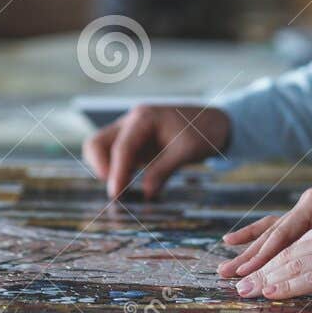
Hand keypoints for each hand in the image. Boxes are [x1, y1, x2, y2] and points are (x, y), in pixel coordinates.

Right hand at [83, 105, 230, 198]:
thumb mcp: (187, 151)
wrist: (214, 122)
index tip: (116, 194)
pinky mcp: (133, 145)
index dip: (116, 172)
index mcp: (144, 117)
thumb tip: (146, 193)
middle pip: (97, 142)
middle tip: (116, 192)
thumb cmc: (203, 131)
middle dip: (101, 167)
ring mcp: (130, 132)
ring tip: (123, 192)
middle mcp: (131, 122)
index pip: (122, 146)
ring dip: (106, 170)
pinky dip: (117, 172)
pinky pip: (114, 158)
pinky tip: (130, 188)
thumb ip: (164, 170)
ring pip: (101, 149)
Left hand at [232, 211, 311, 301]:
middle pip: (284, 248)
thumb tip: (284, 259)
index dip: (256, 248)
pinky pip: (311, 279)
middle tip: (232, 280)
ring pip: (293, 264)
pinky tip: (272, 293)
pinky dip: (287, 287)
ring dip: (266, 280)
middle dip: (255, 266)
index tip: (235, 261)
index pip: (283, 231)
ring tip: (246, 291)